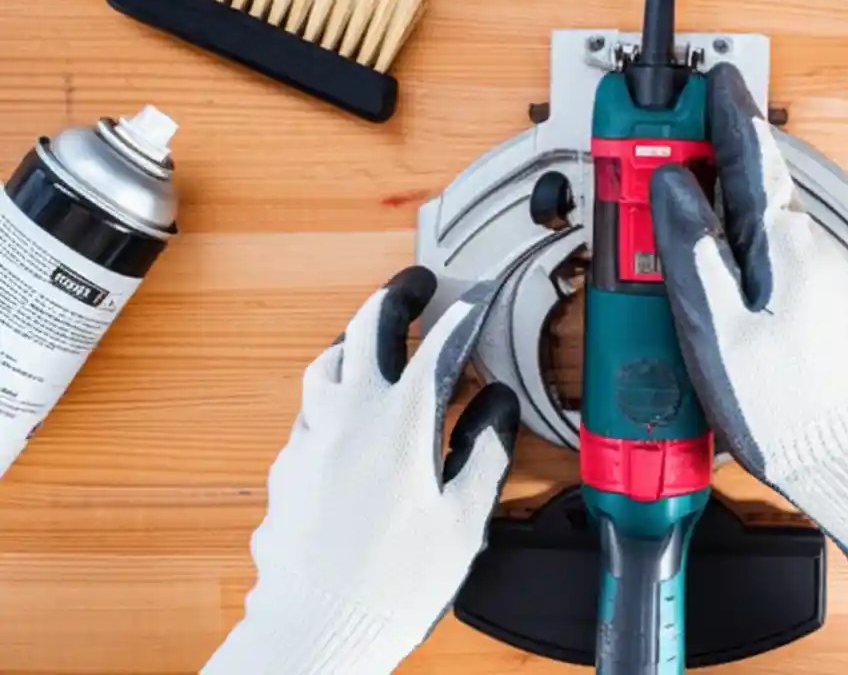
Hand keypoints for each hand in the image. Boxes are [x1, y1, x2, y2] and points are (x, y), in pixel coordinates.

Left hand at [204, 267, 518, 673]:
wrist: (318, 627)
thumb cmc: (394, 582)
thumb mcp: (463, 518)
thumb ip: (484, 451)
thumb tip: (496, 406)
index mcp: (398, 423)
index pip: (436, 344)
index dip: (461, 312)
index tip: (474, 297)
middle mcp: (346, 418)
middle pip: (364, 328)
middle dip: (395, 296)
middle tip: (415, 284)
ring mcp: (309, 439)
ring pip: (326, 363)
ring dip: (354, 339)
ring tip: (374, 339)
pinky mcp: (288, 467)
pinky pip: (309, 410)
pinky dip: (333, 393)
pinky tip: (349, 415)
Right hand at [651, 64, 847, 584]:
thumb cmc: (792, 411)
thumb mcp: (719, 330)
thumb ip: (693, 253)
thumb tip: (672, 191)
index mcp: (788, 244)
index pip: (752, 153)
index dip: (720, 113)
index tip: (696, 85)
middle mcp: (808, 252)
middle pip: (748, 183)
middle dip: (703, 155)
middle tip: (656, 142)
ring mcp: (811, 278)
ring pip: (750, 220)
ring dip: (708, 203)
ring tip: (663, 200)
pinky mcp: (808, 306)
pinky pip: (757, 255)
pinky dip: (722, 244)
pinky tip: (698, 261)